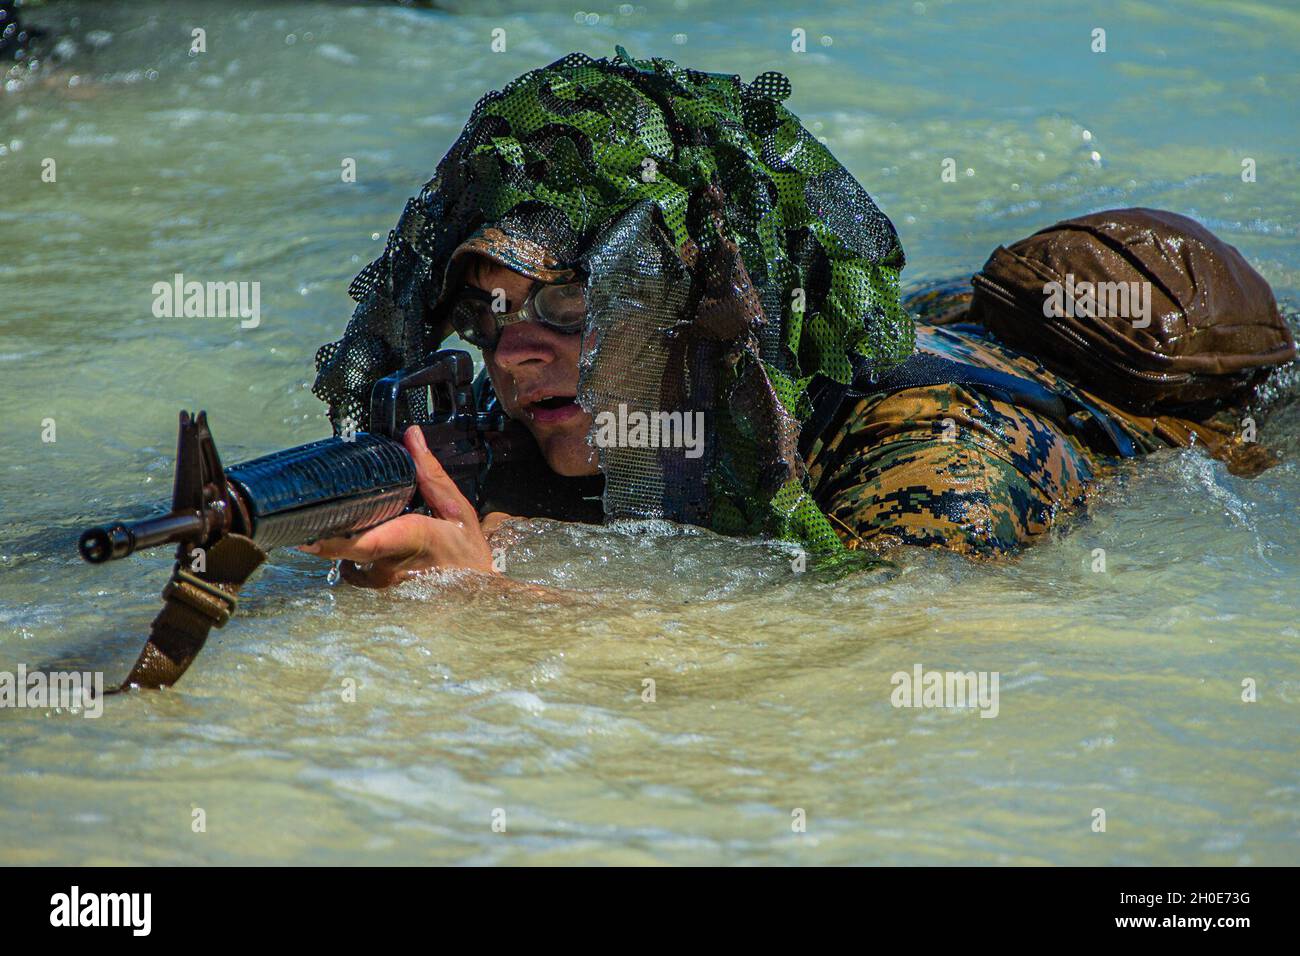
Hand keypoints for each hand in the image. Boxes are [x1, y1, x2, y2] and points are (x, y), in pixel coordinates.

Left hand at [298, 425, 507, 587]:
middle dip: (319, 534)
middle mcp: (391, 564)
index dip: (331, 540)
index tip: (306, 534)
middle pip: (343, 551)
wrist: (478, 596)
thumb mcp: (457, 509)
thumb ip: (431, 473)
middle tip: (298, 516)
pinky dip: (345, 557)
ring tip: (320, 525)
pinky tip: (345, 541)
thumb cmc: (469, 555)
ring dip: (331, 544)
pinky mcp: (380, 590)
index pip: (364, 543)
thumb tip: (412, 436)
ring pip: (344, 560)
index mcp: (410, 538)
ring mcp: (383, 581)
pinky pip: (353, 571)